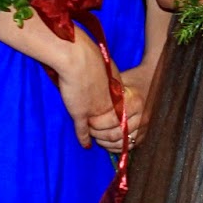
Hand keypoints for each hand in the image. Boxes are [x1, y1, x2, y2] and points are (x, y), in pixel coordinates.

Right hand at [51, 36, 113, 150]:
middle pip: (116, 125)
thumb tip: (108, 77)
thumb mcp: (108, 69)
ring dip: (97, 135)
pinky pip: (84, 131)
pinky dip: (84, 138)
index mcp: (119, 93)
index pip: (123, 113)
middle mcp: (111, 105)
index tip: (117, 123)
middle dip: (111, 132)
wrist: (78, 58)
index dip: (120, 120)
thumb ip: (110, 78)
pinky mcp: (80, 114)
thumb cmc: (91, 58)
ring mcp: (96, 111)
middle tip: (106, 136)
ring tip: (95, 137)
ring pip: (101, 131)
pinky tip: (85, 144)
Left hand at [87, 68, 151, 154]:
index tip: (87, 120)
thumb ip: (105, 94)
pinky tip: (106, 141)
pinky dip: (114, 147)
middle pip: (115, 134)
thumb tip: (85, 105)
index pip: (112, 120)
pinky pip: (128, 146)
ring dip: (105, 142)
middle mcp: (142, 116)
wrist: (152, 81)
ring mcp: (145, 127)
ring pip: (121, 143)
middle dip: (98, 134)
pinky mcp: (144, 134)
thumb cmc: (131, 79)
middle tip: (88, 129)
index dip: (96, 123)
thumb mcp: (118, 81)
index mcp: (135, 102)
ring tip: (96, 135)